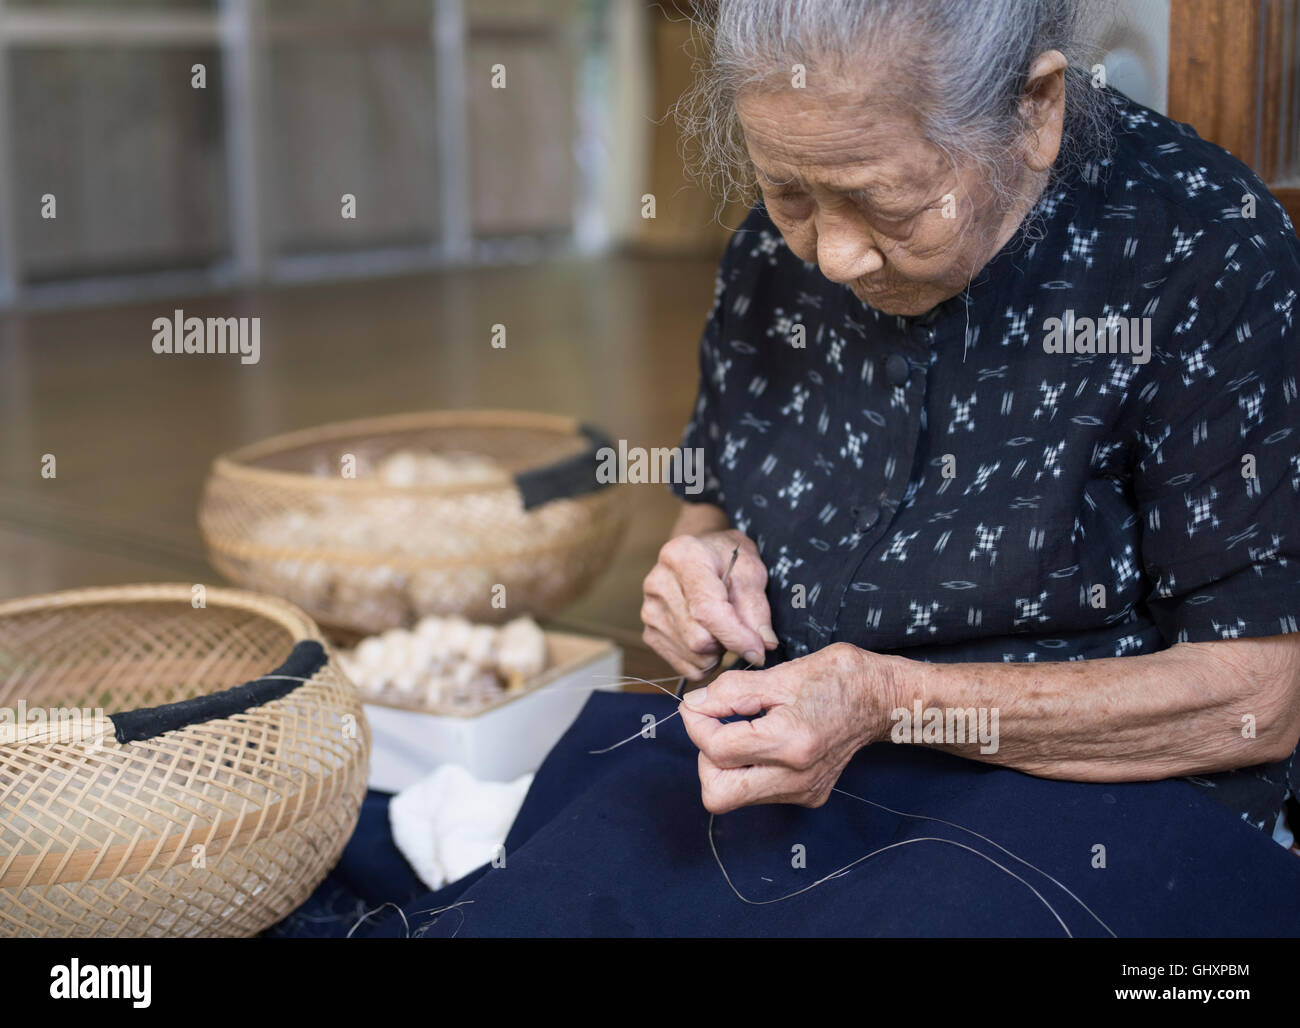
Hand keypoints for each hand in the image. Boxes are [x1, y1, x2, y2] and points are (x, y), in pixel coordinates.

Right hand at [641, 529, 777, 680]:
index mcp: (684, 558)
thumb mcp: (751, 572)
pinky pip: (683, 665)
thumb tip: (764, 646)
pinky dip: (703, 661)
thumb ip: (757, 609)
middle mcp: (658, 583)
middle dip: (726, 643)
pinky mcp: (649, 631)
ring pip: (692, 656)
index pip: (706, 610)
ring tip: (721, 627)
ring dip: (716, 653)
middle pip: (698, 639)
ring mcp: (649, 609)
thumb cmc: (729, 560)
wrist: (703, 554)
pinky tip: (708, 637)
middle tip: (737, 626)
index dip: (736, 636)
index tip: (758, 651)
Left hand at [678, 642, 902, 812]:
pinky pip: (756, 792)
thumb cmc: (837, 678)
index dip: (697, 722)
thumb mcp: (782, 673)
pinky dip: (746, 769)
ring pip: (733, 797)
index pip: (717, 749)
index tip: (697, 703)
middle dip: (705, 758)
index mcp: (791, 742)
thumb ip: (731, 691)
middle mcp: (797, 777)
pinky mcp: (807, 796)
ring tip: (742, 730)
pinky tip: (762, 741)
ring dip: (723, 765)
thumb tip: (694, 704)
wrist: (882, 699)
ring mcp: (803, 792)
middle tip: (717, 726)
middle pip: (717, 794)